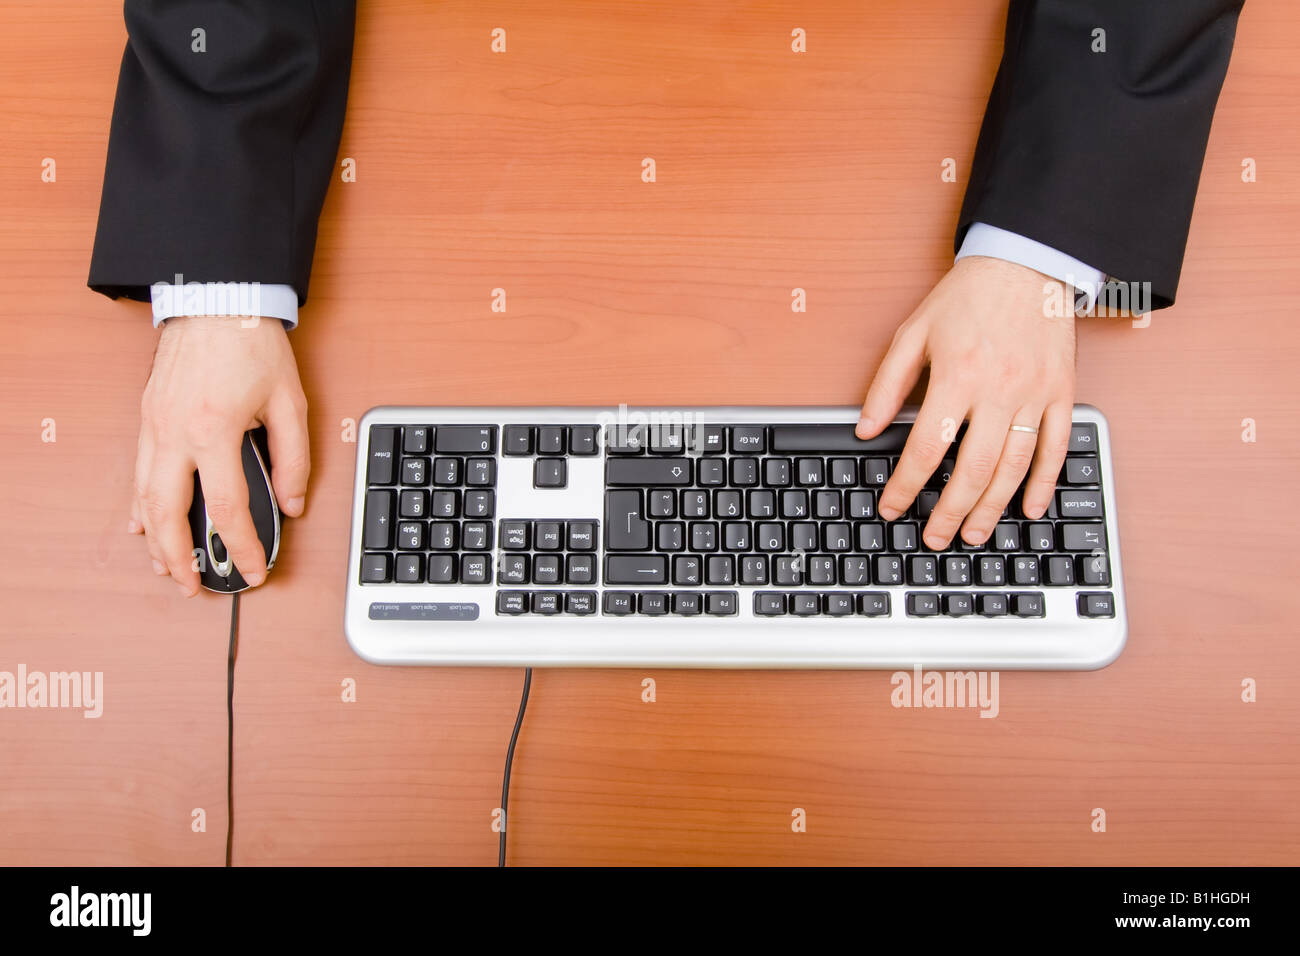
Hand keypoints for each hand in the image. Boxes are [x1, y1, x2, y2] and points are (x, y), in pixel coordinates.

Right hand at [128, 316, 309, 594]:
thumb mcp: (291, 402)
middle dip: (181, 559)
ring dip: (156, 541)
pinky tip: (145, 527)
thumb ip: (293, 460)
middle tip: (196, 588)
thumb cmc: (252, 345)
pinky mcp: (147, 418)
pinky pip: (139, 473)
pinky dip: (141, 507)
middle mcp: (176, 433)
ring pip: (145, 498)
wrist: (216, 299)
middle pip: (169, 515)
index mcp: (215, 430)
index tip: (254, 571)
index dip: (243, 547)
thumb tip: (291, 505)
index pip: (229, 508)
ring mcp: (154, 426)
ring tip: (170, 569)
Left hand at [856, 256, 1075, 549]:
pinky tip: (1029, 508)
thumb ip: (887, 385)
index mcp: (957, 376)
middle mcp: (999, 390)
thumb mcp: (913, 333)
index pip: (926, 448)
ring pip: (1014, 466)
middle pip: (973, 469)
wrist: (1026, 261)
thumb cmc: (967, 297)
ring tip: (972, 534)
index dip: (905, 486)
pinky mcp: (1061, 392)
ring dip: (992, 508)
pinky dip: (1044, 482)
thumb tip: (867, 430)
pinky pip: (1055, 446)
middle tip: (935, 538)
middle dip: (950, 512)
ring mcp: (1034, 393)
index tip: (892, 508)